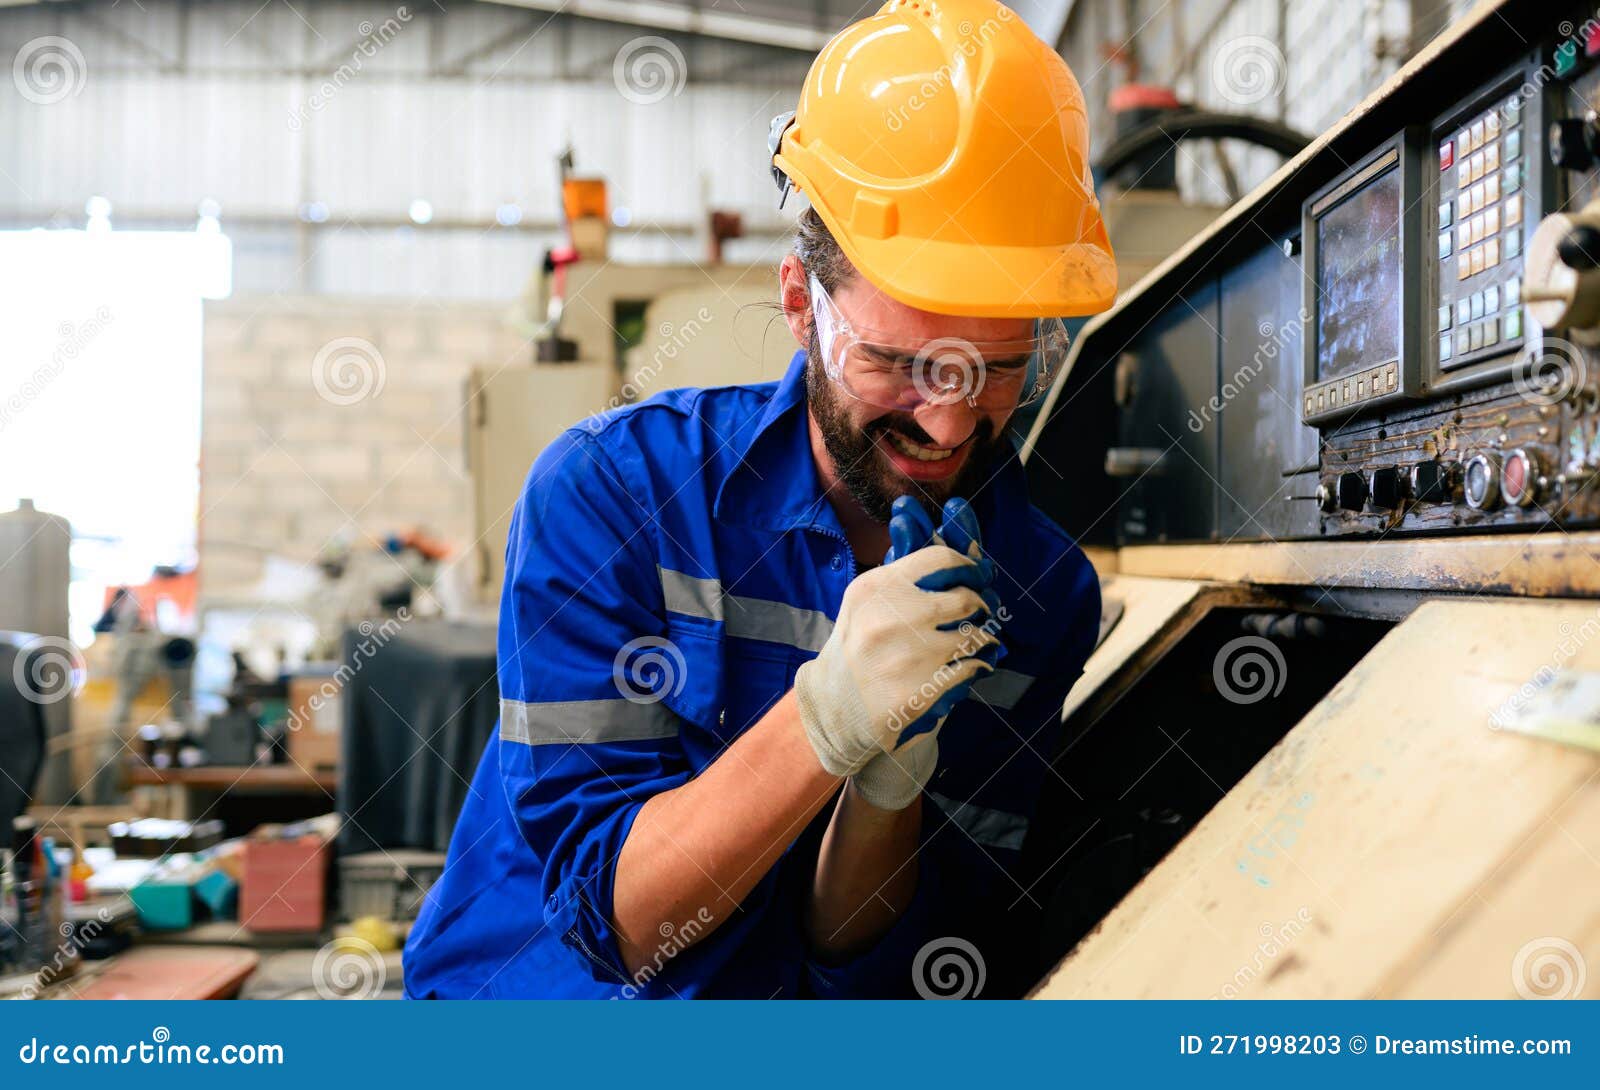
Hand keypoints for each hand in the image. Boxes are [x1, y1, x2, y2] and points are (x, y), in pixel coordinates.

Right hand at [849, 497, 1004, 809]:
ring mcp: (904, 658)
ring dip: (982, 641)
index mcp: (876, 588)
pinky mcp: (918, 695)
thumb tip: (956, 536)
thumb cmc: (859, 647)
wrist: (834, 710)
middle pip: (965, 597)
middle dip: (979, 606)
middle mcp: (888, 619)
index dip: (968, 565)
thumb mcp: (869, 600)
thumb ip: (908, 571)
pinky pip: (972, 670)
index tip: (976, 574)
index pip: (941, 558)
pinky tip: (970, 669)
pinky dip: (977, 668)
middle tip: (978, 615)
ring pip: (975, 636)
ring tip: (976, 646)